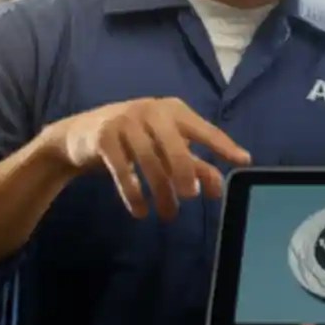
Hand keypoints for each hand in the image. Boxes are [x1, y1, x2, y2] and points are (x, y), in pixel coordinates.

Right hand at [46, 97, 250, 218]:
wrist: (81, 134)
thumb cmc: (133, 140)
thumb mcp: (164, 148)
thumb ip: (192, 163)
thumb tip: (218, 186)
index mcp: (172, 110)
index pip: (204, 129)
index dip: (223, 146)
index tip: (243, 161)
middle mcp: (151, 110)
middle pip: (176, 146)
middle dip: (186, 173)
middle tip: (191, 196)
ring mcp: (125, 121)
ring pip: (150, 161)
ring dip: (160, 192)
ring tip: (168, 214)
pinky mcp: (104, 137)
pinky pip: (123, 170)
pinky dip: (133, 194)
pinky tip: (141, 211)